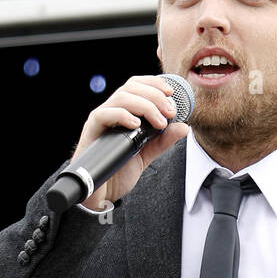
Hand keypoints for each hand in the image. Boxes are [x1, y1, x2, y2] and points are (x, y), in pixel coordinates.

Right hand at [74, 75, 188, 208]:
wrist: (102, 194)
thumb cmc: (118, 172)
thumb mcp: (146, 154)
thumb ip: (163, 140)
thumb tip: (184, 127)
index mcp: (123, 112)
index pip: (136, 86)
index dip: (154, 83)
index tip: (171, 92)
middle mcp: (111, 112)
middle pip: (131, 88)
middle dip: (154, 95)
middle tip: (170, 111)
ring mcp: (101, 120)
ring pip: (121, 98)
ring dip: (144, 106)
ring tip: (159, 122)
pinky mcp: (91, 131)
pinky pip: (104, 115)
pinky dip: (122, 115)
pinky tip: (136, 125)